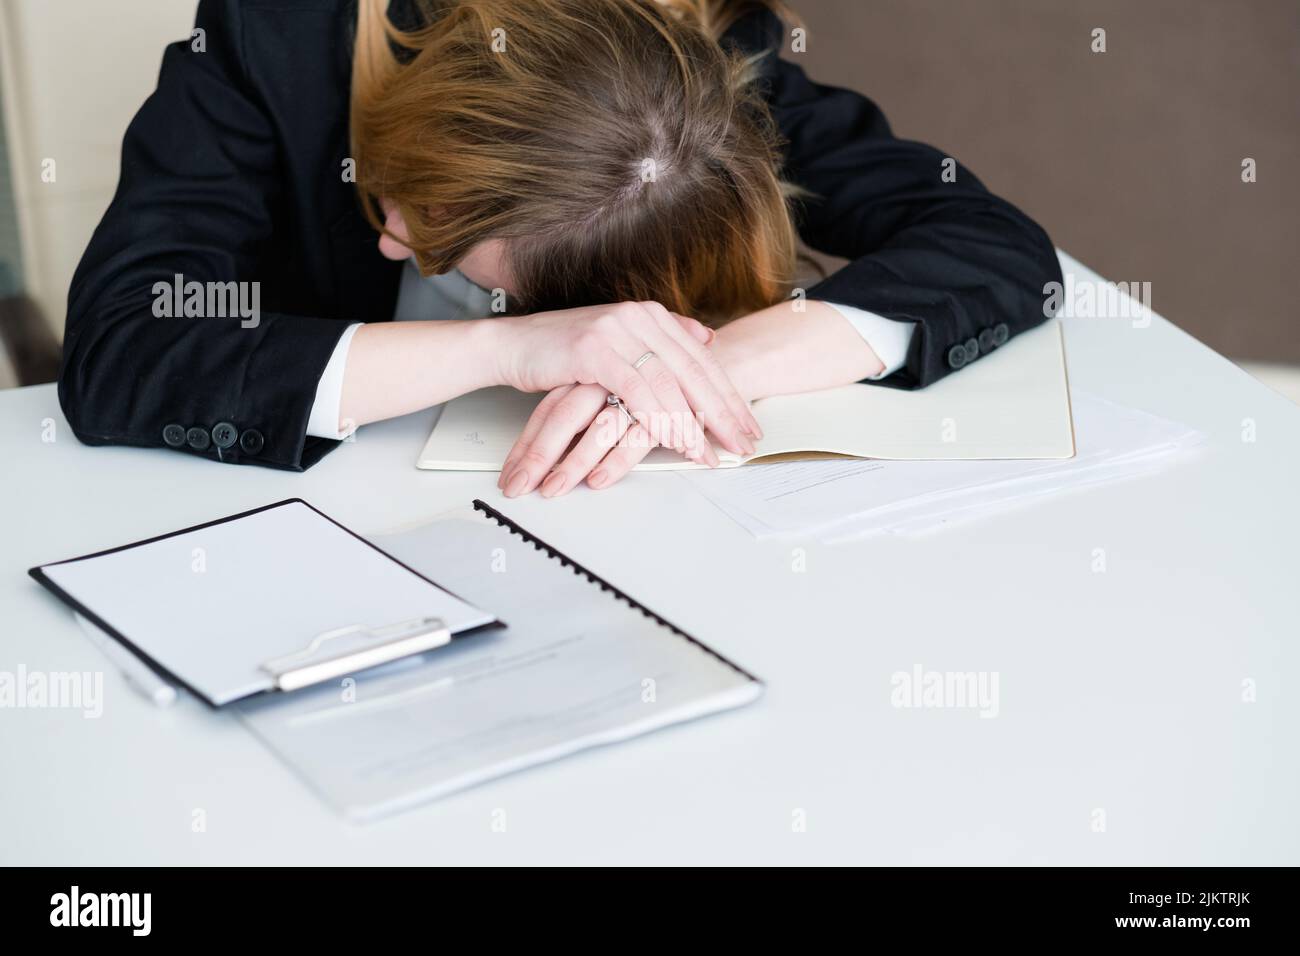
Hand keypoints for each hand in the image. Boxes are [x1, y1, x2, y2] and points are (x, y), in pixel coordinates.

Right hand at [491, 302, 759, 474]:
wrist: (513, 346)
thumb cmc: (563, 351)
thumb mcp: (620, 342)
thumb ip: (663, 339)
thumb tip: (707, 336)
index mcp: (651, 315)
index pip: (701, 360)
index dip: (729, 395)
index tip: (748, 425)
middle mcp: (640, 317)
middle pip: (694, 371)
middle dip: (722, 412)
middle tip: (743, 444)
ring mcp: (618, 331)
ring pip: (669, 384)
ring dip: (691, 424)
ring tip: (707, 454)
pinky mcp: (595, 349)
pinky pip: (638, 391)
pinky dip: (659, 419)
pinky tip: (674, 440)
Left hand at [499, 383, 671, 496]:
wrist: (722, 356)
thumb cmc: (669, 378)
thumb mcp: (618, 390)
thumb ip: (592, 412)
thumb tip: (555, 452)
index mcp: (595, 369)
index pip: (550, 407)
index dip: (527, 443)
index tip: (510, 475)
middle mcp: (612, 376)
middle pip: (564, 415)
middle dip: (538, 454)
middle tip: (517, 486)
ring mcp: (639, 390)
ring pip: (597, 428)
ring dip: (571, 463)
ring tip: (551, 490)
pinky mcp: (667, 408)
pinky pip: (635, 437)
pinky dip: (615, 460)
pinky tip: (598, 480)